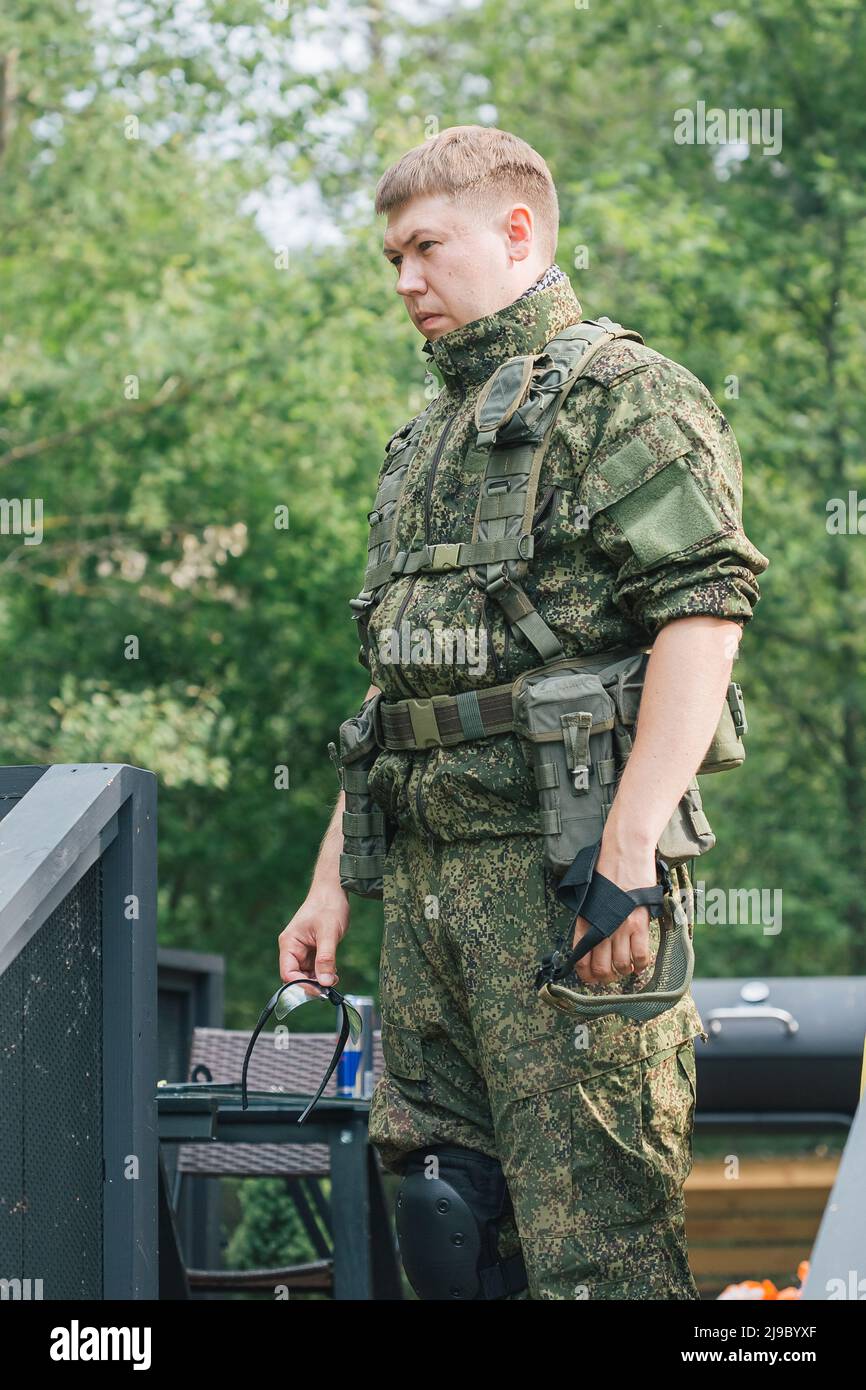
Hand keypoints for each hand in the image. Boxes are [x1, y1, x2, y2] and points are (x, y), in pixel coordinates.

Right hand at [278, 884, 349, 994]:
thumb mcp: (329, 934)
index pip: (288, 973)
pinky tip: (333, 973)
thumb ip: (326, 959)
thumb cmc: (328, 907)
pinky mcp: (312, 950)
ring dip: (319, 979)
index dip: (302, 985)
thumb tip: (325, 983)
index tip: (319, 991)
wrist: (334, 891)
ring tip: (333, 978)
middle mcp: (292, 948)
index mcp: (289, 943)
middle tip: (329, 987)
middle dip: (312, 984)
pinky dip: (323, 973)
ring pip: (306, 974)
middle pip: (296, 976)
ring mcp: (302, 950)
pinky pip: (314, 968)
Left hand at [569, 841, 656, 984]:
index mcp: (585, 923)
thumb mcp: (589, 899)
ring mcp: (621, 927)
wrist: (624, 854)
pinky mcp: (639, 924)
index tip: (592, 978)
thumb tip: (590, 947)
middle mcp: (601, 929)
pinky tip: (639, 961)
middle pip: (602, 969)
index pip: (581, 960)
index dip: (587, 976)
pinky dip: (641, 964)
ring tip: (626, 966)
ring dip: (624, 971)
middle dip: (606, 978)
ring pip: (621, 966)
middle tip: (611, 974)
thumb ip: (589, 923)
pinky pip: (641, 956)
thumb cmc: (606, 873)